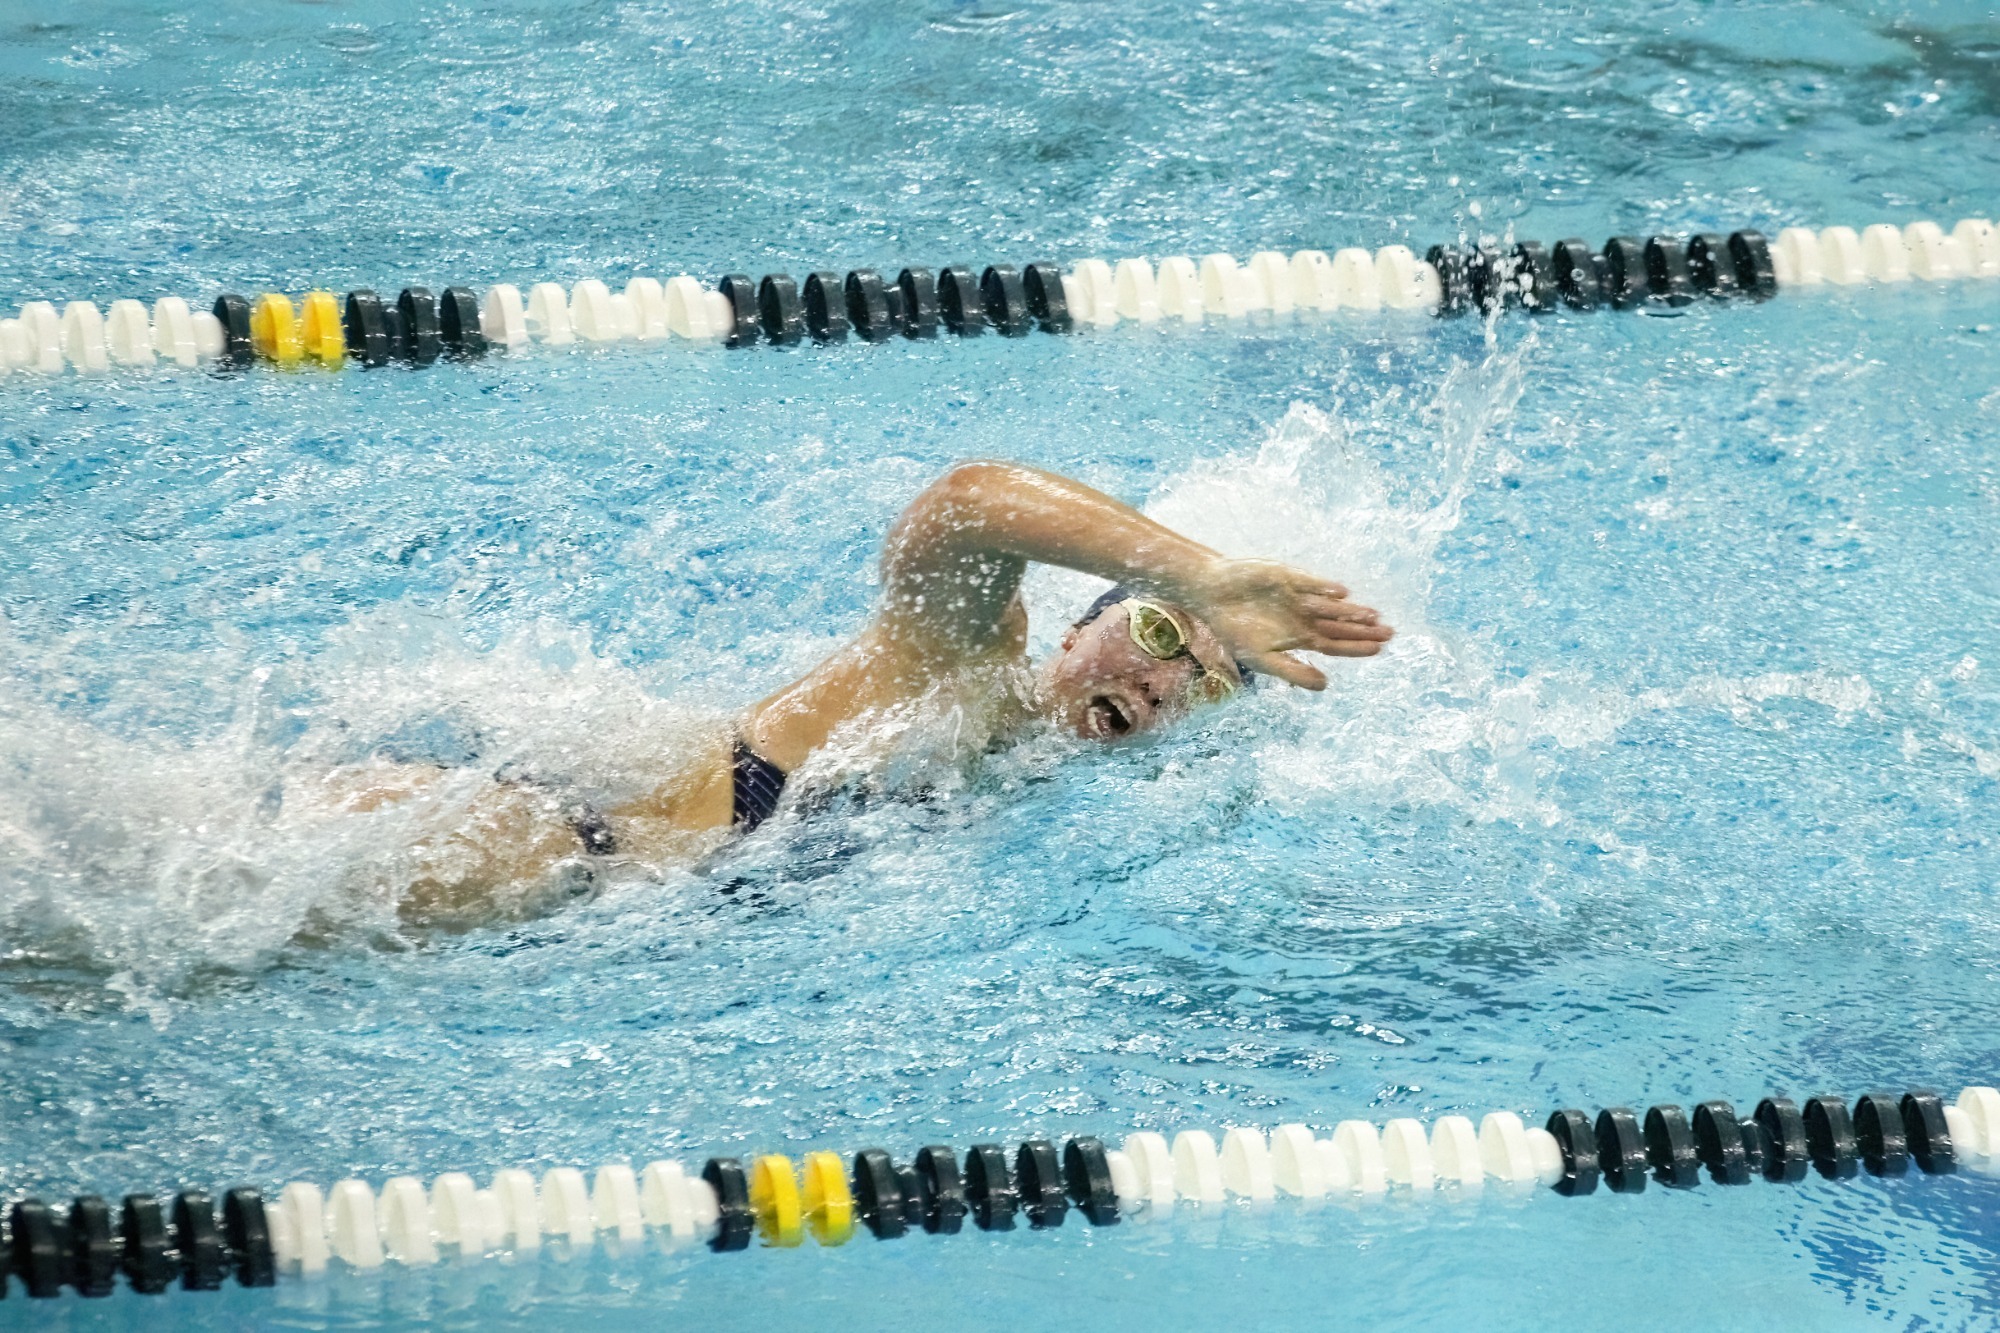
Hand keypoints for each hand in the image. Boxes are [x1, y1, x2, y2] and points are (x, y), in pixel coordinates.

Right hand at [1181, 558, 1393, 689]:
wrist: (1211, 597)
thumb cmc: (1234, 630)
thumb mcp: (1262, 659)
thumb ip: (1292, 672)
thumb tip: (1325, 685)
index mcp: (1300, 636)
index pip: (1335, 643)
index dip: (1356, 647)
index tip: (1379, 649)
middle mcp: (1304, 615)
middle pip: (1340, 624)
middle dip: (1363, 629)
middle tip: (1390, 632)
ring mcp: (1298, 596)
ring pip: (1329, 606)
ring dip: (1350, 611)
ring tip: (1373, 616)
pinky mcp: (1287, 577)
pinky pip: (1309, 584)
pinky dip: (1324, 588)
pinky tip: (1342, 594)